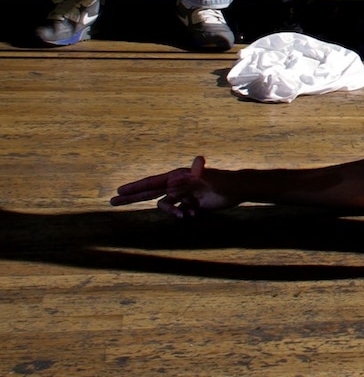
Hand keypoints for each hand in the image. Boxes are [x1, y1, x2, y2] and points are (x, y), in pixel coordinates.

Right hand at [110, 156, 239, 217]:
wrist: (238, 191)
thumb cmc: (225, 182)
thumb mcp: (213, 177)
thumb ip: (203, 171)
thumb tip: (198, 159)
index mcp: (178, 177)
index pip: (152, 183)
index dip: (135, 187)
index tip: (119, 190)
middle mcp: (178, 185)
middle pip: (150, 192)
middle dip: (132, 197)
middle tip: (112, 201)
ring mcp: (184, 195)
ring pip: (166, 206)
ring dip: (172, 213)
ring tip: (187, 216)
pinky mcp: (191, 204)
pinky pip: (178, 212)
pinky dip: (182, 216)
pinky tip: (194, 216)